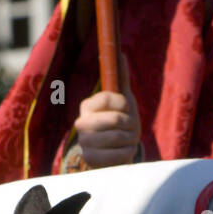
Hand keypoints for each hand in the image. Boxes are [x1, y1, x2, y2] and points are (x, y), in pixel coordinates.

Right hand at [74, 53, 140, 167]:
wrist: (115, 151)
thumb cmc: (121, 123)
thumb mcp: (124, 101)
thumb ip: (121, 78)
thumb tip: (121, 54)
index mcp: (88, 105)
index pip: (108, 98)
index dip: (124, 104)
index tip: (126, 109)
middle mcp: (81, 123)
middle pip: (115, 119)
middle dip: (130, 125)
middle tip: (129, 128)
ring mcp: (84, 142)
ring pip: (118, 137)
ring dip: (130, 139)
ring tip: (127, 141)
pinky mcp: (90, 159)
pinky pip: (116, 155)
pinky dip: (126, 154)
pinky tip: (124, 152)